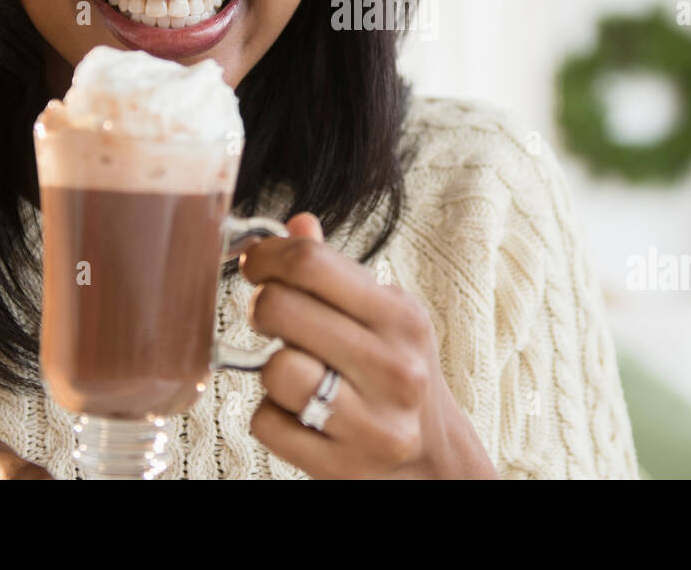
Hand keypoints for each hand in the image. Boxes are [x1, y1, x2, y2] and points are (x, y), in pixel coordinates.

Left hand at [241, 213, 497, 478]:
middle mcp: (393, 367)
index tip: (257, 264)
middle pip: (282, 309)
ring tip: (294, 368)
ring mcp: (371, 422)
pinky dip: (271, 415)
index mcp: (402, 317)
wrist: (433, 458)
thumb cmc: (398, 370)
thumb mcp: (386, 315)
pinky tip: (297, 411)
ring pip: (274, 370)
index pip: (312, 263)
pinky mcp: (341, 465)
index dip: (268, 256)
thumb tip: (296, 224)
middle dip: (262, 306)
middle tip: (270, 314)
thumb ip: (338, 271)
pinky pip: (267, 423)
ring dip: (270, 368)